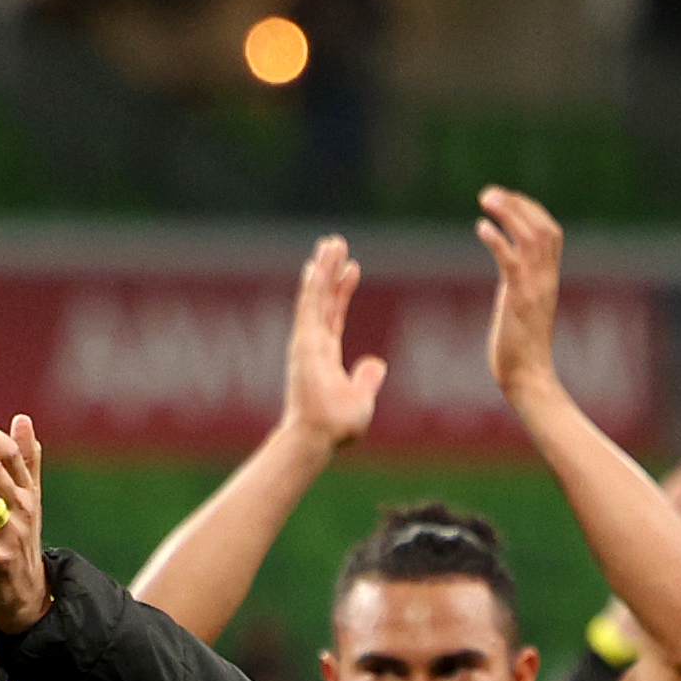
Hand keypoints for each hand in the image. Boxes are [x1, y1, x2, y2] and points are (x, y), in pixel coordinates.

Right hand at [283, 235, 389, 448]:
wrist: (318, 437)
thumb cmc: (335, 426)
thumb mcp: (361, 399)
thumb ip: (367, 379)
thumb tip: (376, 363)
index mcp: (325, 354)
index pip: (335, 314)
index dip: (342, 290)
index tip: (353, 267)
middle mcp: (313, 343)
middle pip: (323, 299)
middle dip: (330, 270)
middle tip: (335, 243)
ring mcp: (306, 342)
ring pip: (315, 297)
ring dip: (323, 270)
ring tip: (329, 244)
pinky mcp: (304, 345)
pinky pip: (309, 310)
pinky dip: (312, 288)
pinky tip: (316, 266)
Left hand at [480, 185, 567, 403]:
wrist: (528, 378)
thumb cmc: (521, 351)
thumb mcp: (524, 308)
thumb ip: (521, 286)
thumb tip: (512, 272)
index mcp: (548, 280)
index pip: (551, 232)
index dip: (530, 210)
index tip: (506, 199)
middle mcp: (546, 279)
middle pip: (544, 228)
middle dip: (518, 204)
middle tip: (489, 192)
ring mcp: (535, 288)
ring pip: (531, 238)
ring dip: (508, 213)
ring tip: (485, 198)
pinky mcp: (518, 299)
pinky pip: (511, 261)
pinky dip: (497, 239)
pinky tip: (481, 227)